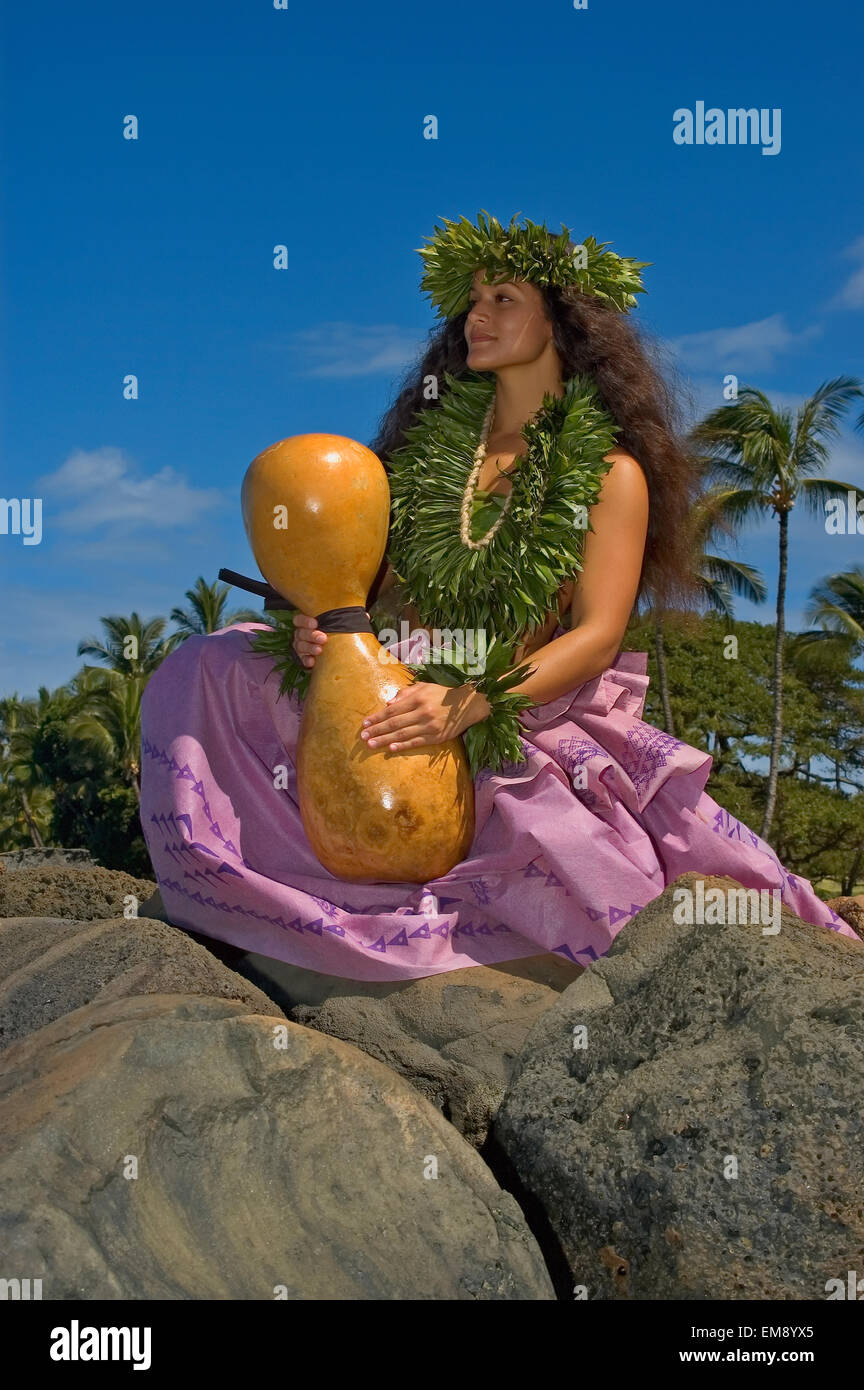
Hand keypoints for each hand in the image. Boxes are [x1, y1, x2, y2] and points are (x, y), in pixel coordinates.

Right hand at [292, 610, 371, 666]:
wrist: (333, 654)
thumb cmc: (333, 635)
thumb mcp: (340, 626)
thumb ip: (348, 620)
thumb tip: (364, 616)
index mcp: (309, 624)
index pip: (300, 619)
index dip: (305, 621)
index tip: (316, 623)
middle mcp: (303, 634)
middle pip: (300, 633)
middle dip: (311, 635)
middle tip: (323, 638)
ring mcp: (302, 646)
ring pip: (300, 645)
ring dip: (309, 647)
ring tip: (319, 650)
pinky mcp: (304, 658)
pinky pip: (302, 659)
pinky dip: (306, 660)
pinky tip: (313, 661)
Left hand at [360, 682, 491, 751]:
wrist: (468, 705)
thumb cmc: (442, 694)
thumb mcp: (424, 687)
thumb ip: (405, 694)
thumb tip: (387, 704)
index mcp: (418, 699)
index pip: (392, 710)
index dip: (377, 717)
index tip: (365, 723)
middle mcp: (423, 712)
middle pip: (395, 724)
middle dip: (377, 730)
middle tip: (363, 736)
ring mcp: (430, 726)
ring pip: (403, 734)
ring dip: (385, 740)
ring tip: (371, 744)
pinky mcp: (437, 737)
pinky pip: (416, 742)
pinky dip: (403, 746)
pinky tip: (391, 748)